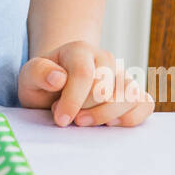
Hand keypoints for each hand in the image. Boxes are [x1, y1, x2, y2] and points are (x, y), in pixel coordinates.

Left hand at [17, 42, 154, 127]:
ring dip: (106, 117)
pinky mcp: (134, 93)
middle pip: (106, 90)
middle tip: (67, 117)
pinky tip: (109, 125)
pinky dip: (131, 118)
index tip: (60, 120)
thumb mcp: (29, 76)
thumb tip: (58, 77)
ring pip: (128, 97)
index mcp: (80, 50)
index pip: (84, 74)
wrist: (58, 84)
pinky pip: (145, 105)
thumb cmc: (44, 82)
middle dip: (85, 111)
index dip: (73, 101)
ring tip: (84, 121)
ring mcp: (122, 75)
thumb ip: (38, 73)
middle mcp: (105, 59)